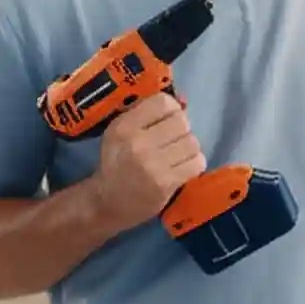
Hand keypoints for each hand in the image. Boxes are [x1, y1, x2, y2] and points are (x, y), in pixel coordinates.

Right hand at [89, 93, 205, 232]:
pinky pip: (197, 163)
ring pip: (192, 142)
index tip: (168, 119)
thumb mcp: (120, 131)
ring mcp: (153, 165)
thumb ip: (146, 113)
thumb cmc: (116, 162)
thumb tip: (184, 101)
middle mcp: (138, 143)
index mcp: (124, 126)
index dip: (172, 109)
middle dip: (182, 129)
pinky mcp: (166, 184)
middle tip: (174, 139)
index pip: (163, 102)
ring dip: (189, 148)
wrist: (107, 202)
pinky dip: (194, 164)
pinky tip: (183, 167)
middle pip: (181, 122)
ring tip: (178, 154)